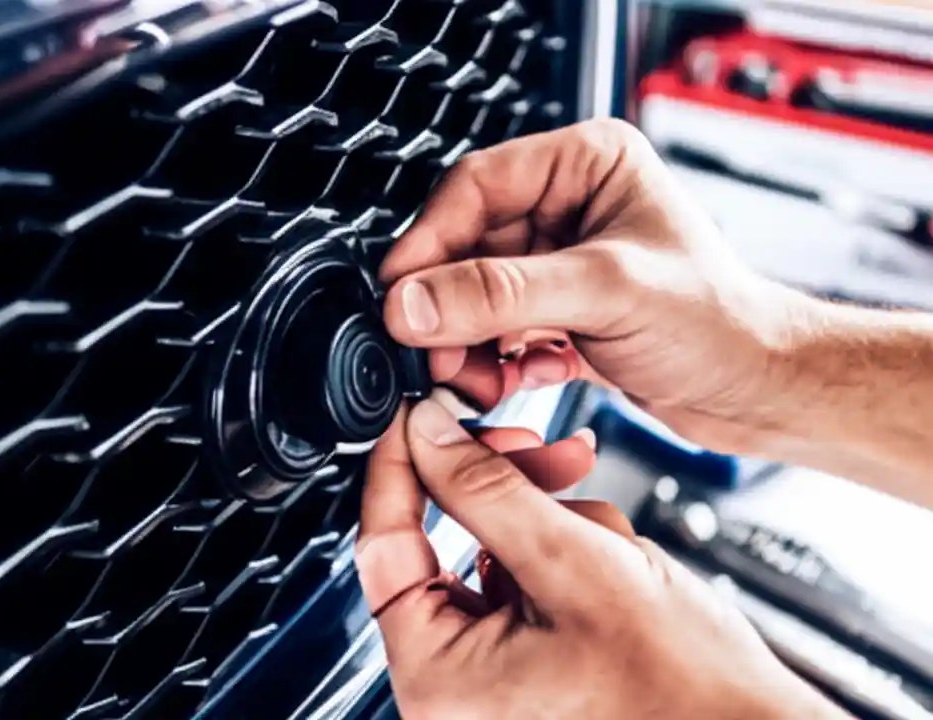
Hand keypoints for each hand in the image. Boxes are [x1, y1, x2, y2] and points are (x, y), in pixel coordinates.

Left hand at [355, 397, 844, 719]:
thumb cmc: (685, 690)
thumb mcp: (575, 563)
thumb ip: (485, 492)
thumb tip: (424, 436)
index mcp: (436, 677)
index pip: (383, 545)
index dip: (401, 466)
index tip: (422, 416)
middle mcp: (451, 688)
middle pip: (440, 546)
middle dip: (498, 490)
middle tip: (535, 446)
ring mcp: (492, 681)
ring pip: (489, 558)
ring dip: (545, 523)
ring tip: (606, 533)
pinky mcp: (531, 668)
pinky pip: (523, 586)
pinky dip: (565, 556)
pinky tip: (613, 560)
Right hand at [379, 118, 813, 455]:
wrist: (761, 393)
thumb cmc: (721, 323)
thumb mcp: (605, 292)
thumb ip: (501, 294)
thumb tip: (414, 302)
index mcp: (586, 165)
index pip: (474, 188)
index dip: (429, 242)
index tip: (398, 293)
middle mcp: (569, 207)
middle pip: (466, 248)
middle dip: (447, 307)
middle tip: (428, 349)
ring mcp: (560, 264)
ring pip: (474, 296)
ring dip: (465, 343)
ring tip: (471, 378)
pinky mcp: (558, 314)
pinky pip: (494, 333)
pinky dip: (492, 363)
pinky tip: (513, 380)